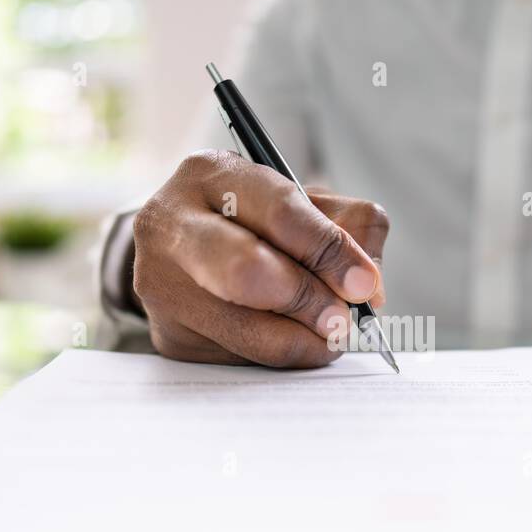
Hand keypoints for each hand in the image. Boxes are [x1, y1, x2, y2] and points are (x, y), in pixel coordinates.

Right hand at [132, 149, 387, 367]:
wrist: (180, 254)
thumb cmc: (253, 223)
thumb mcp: (301, 203)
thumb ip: (348, 228)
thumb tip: (369, 288)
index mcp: (211, 173)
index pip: (281, 212)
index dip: (330, 252)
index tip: (364, 284)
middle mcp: (171, 224)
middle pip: (248, 271)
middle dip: (309, 301)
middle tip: (342, 321)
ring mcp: (161, 284)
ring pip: (248, 330)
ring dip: (302, 342)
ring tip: (326, 337)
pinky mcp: (168, 336)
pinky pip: (239, 359)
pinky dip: (277, 355)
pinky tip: (286, 339)